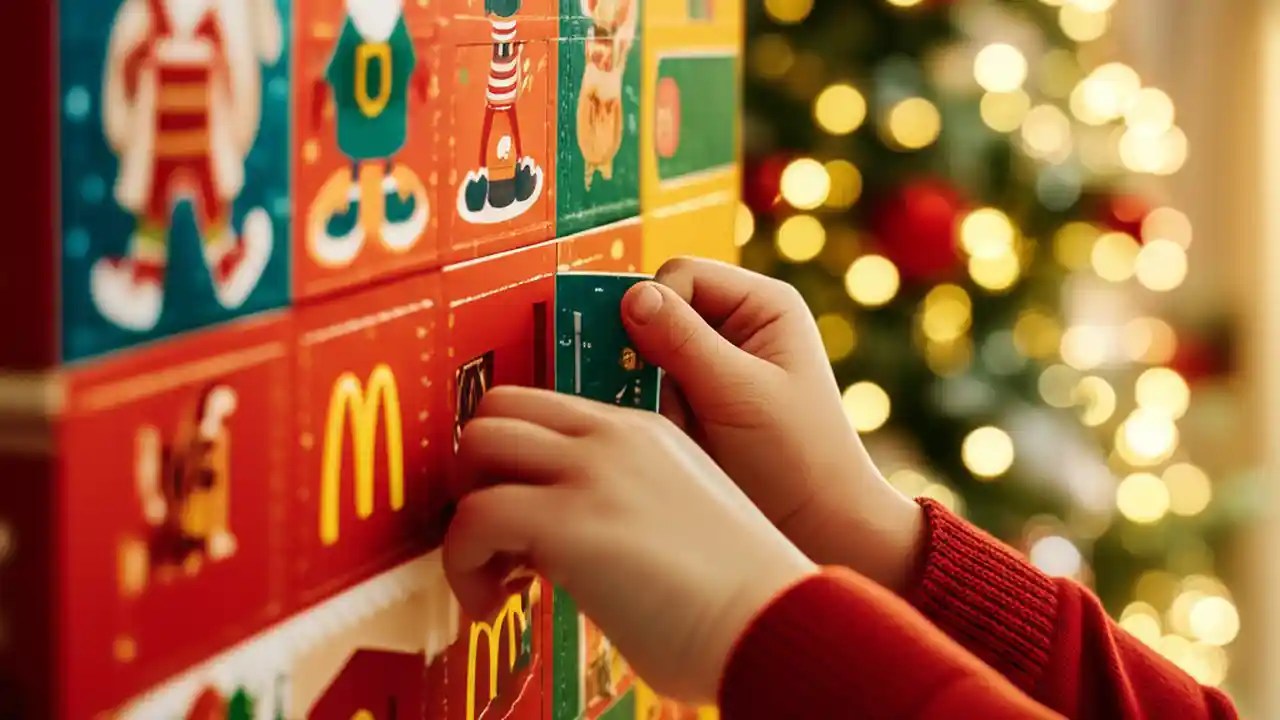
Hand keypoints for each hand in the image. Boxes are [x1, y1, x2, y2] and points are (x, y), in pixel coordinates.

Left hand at [444, 386, 814, 701]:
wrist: (775, 624)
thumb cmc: (740, 597)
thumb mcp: (681, 517)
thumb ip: (625, 506)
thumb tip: (567, 545)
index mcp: (643, 433)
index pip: (544, 408)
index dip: (512, 459)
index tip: (519, 516)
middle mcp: (613, 439)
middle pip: (497, 409)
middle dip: (476, 472)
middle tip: (493, 536)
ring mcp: (590, 473)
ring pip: (476, 446)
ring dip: (465, 514)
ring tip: (493, 573)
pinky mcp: (567, 520)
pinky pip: (471, 520)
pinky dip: (462, 565)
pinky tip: (493, 603)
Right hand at [620, 258, 923, 592]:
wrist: (816, 528)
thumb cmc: (798, 457)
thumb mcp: (740, 392)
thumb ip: (684, 341)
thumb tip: (632, 296)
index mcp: (762, 305)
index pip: (682, 275)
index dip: (655, 307)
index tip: (645, 356)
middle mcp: (736, 325)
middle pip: (657, 311)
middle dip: (647, 354)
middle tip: (654, 396)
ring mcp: (712, 364)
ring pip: (644, 354)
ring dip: (649, 389)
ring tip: (679, 427)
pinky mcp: (695, 401)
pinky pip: (648, 389)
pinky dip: (651, 412)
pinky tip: (677, 440)